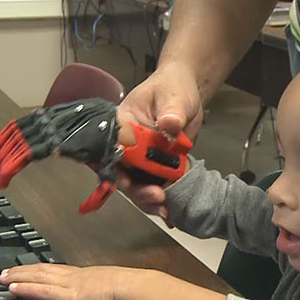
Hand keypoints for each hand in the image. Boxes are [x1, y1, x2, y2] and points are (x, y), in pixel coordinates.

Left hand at [0, 263, 147, 299]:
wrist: (136, 290)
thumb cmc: (133, 292)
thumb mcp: (118, 290)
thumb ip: (109, 294)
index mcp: (88, 276)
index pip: (59, 270)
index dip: (42, 269)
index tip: (30, 269)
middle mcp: (76, 276)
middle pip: (43, 270)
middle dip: (23, 270)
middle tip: (6, 271)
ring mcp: (71, 285)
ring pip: (38, 277)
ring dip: (19, 277)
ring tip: (2, 278)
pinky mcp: (69, 296)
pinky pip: (42, 291)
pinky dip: (26, 288)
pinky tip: (12, 288)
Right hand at [116, 64, 201, 216]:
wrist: (187, 97)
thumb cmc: (174, 89)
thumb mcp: (174, 96)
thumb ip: (171, 111)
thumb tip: (169, 124)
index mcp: (121, 124)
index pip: (112, 149)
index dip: (119, 168)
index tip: (131, 181)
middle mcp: (126, 144)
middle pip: (122, 172)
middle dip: (137, 189)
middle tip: (157, 197)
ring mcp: (141, 158)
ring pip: (136, 184)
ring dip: (147, 199)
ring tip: (164, 208)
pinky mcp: (156, 167)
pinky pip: (153, 185)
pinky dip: (159, 199)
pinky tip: (169, 211)